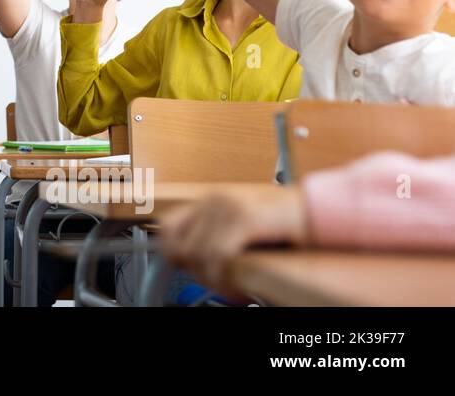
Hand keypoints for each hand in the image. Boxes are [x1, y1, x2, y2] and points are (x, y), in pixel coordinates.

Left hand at [159, 185, 308, 291]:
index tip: (188, 271)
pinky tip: (240, 288)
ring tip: (232, 290)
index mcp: (211, 200)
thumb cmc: (287, 225)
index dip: (172, 254)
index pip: (168, 227)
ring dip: (213, 280)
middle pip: (180, 245)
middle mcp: (215, 199)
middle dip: (196, 273)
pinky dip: (226, 278)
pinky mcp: (246, 218)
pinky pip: (219, 255)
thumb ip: (217, 236)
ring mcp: (228, 206)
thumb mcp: (244, 229)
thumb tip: (189, 260)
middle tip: (217, 285)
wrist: (322, 212)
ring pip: (197, 254)